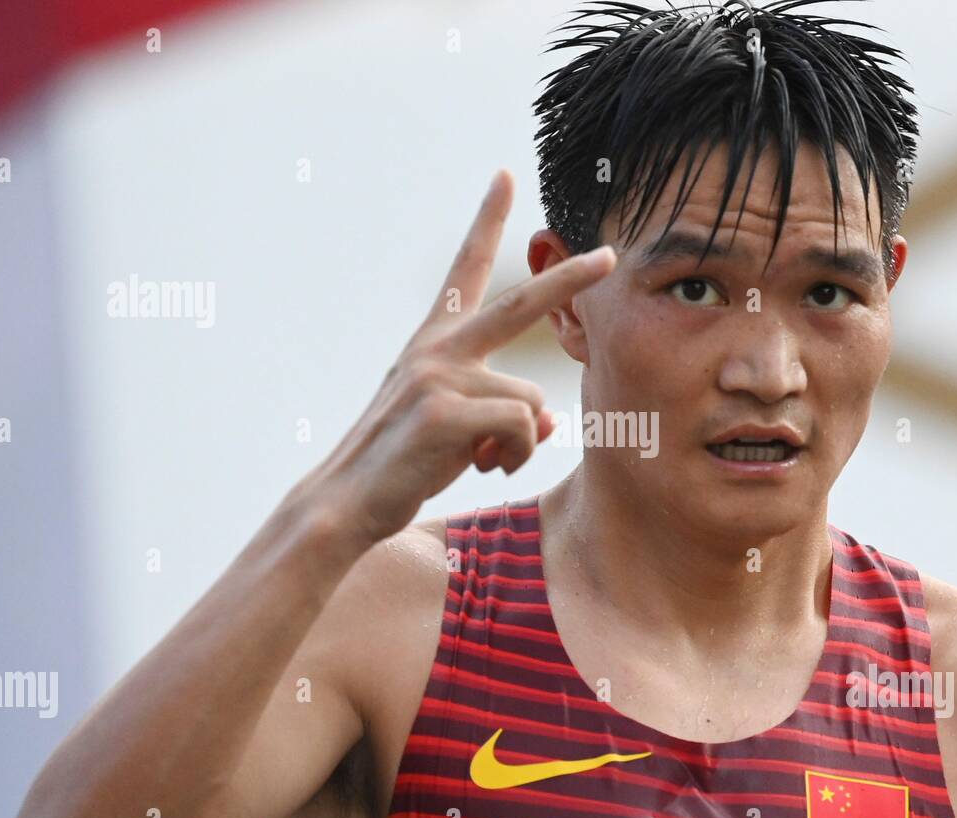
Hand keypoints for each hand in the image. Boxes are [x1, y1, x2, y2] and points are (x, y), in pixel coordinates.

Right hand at [300, 169, 615, 545]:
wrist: (347, 502)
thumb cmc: (402, 465)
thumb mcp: (455, 429)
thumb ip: (502, 414)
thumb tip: (550, 420)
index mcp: (434, 343)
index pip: (466, 270)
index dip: (486, 221)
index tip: (506, 176)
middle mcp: (437, 348)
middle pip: (520, 304)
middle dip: (570, 278)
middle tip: (608, 253)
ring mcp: (439, 375)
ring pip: (531, 400)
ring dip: (521, 441)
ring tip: (482, 460)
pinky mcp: (445, 410)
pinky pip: (523, 425)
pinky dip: (517, 453)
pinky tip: (484, 467)